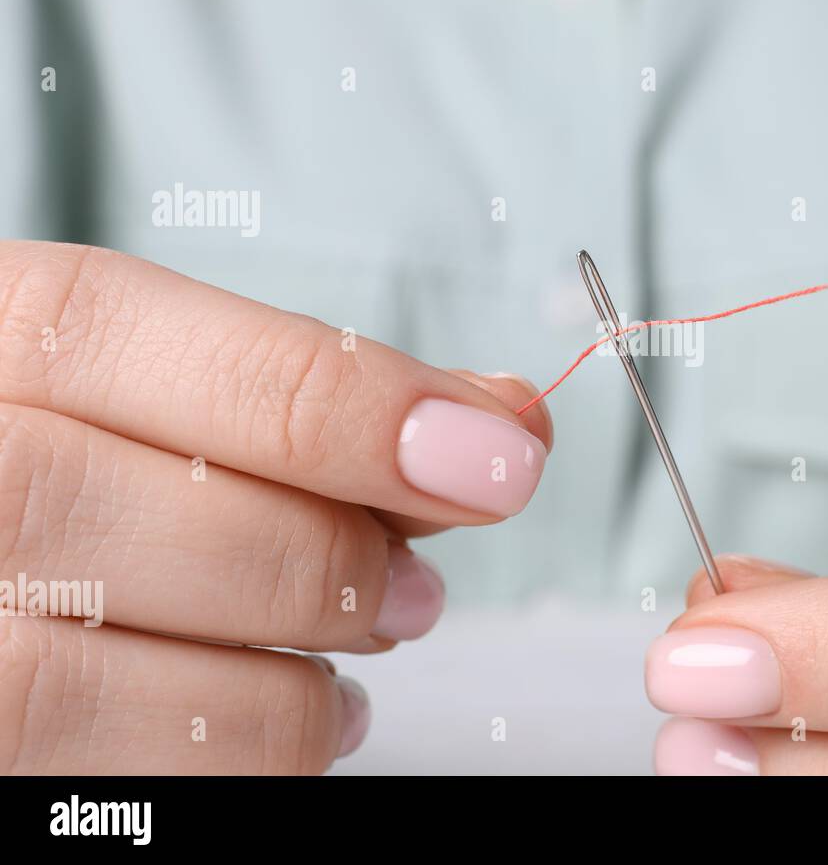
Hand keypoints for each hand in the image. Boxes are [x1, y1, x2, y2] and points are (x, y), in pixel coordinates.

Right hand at [0, 242, 550, 772]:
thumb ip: (305, 410)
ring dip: (275, 690)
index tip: (495, 454)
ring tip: (352, 685)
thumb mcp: (171, 401)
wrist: (18, 545)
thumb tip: (497, 426)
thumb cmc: (108, 464)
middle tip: (418, 593)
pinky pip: (83, 779)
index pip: (114, 331)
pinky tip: (293, 727)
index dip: (329, 398)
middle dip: (314, 557)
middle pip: (96, 503)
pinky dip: (230, 759)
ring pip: (69, 674)